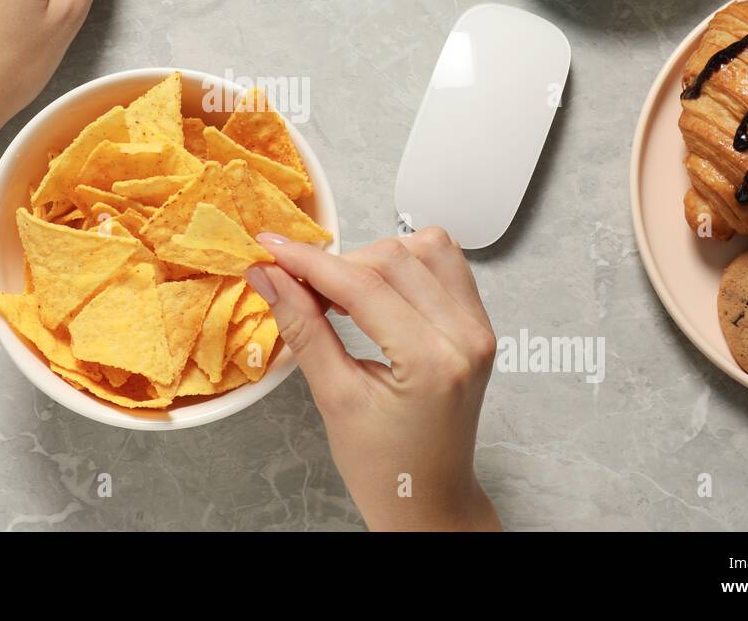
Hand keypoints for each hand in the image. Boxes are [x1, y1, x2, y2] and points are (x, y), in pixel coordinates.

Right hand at [245, 228, 500, 531]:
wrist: (429, 497)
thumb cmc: (386, 466)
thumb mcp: (334, 398)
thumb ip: (302, 328)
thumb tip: (268, 277)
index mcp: (433, 362)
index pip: (363, 286)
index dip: (308, 262)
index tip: (270, 250)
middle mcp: (466, 336)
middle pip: (392, 259)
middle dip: (336, 263)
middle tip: (296, 283)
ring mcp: (479, 327)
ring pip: (422, 248)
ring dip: (373, 258)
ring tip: (339, 293)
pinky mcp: (478, 323)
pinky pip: (444, 263)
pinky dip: (405, 263)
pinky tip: (375, 290)